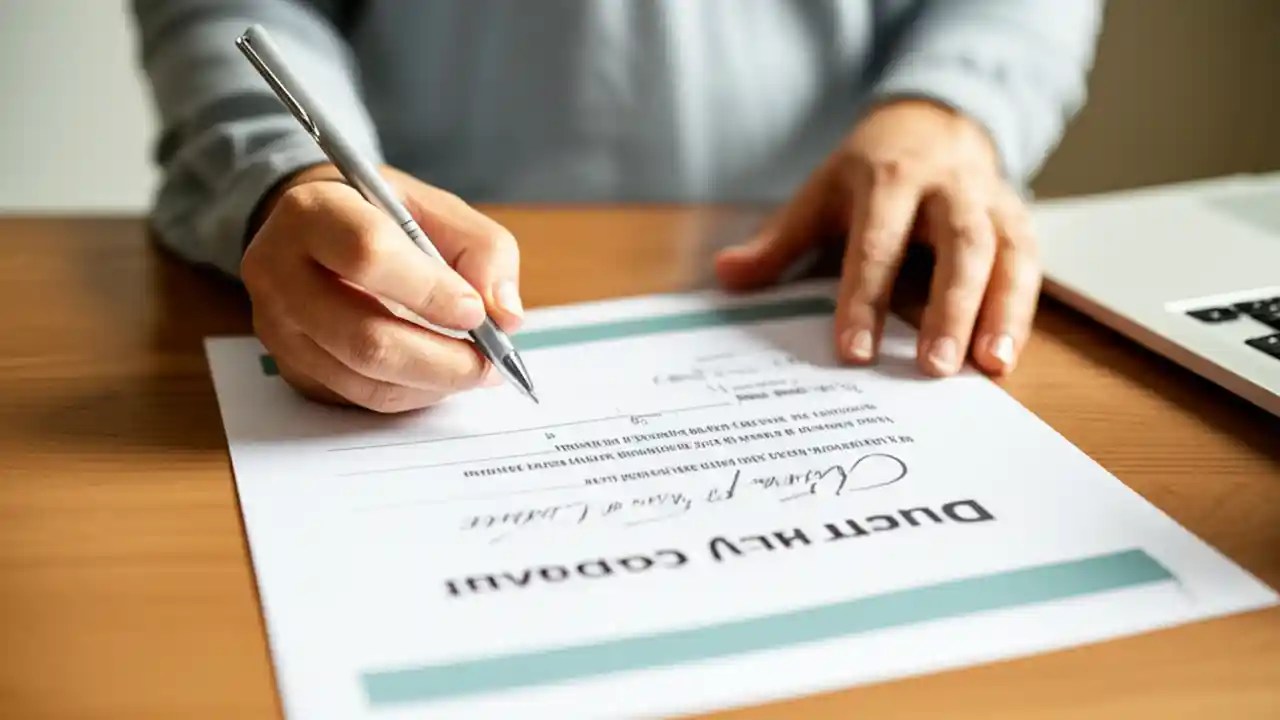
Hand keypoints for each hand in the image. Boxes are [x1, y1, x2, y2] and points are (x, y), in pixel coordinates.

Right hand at [241, 164, 523, 411]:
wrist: (317, 231)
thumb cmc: (381, 216)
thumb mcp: (436, 208)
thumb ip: (483, 251)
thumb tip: (506, 315)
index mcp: (313, 212)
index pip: (368, 255)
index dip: (429, 291)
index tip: (476, 312)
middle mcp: (278, 271)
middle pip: (363, 336)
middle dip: (441, 359)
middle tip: (488, 363)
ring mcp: (277, 327)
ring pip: (363, 376)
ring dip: (432, 383)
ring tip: (473, 369)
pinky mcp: (290, 366)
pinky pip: (358, 396)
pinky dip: (410, 393)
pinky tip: (437, 376)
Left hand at [715, 99, 1039, 376]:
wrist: (935, 121)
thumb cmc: (872, 170)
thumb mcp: (821, 193)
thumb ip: (779, 241)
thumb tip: (727, 276)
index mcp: (888, 178)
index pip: (875, 244)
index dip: (864, 299)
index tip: (853, 352)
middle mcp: (946, 188)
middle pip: (957, 246)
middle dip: (948, 308)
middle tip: (933, 367)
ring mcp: (989, 202)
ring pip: (1004, 255)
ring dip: (1000, 314)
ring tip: (988, 369)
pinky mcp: (1017, 220)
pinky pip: (1027, 265)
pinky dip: (1020, 312)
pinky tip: (1004, 357)